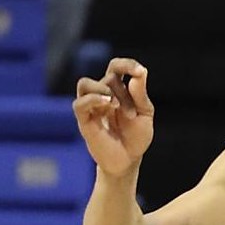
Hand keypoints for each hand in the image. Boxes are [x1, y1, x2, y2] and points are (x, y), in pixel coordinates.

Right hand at [73, 59, 153, 175]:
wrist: (129, 160)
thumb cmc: (137, 136)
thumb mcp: (144, 113)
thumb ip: (140, 94)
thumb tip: (141, 72)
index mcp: (119, 90)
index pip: (116, 67)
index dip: (126, 64)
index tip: (139, 71)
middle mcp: (102, 95)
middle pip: (108, 78)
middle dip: (124, 93)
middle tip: (132, 114)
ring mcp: (91, 107)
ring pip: (85, 83)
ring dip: (103, 90)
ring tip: (116, 105)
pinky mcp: (83, 120)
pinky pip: (80, 103)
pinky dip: (93, 99)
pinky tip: (107, 105)